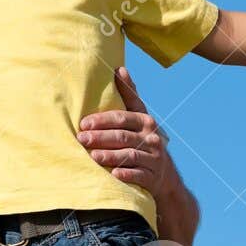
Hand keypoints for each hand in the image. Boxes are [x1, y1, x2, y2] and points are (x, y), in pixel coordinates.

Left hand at [78, 67, 174, 192]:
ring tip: (93, 156)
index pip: (122, 118)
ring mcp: (154, 158)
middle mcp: (151, 138)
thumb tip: (119, 68)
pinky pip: (139, 175)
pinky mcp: (153, 177)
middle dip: (101, 138)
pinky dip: (126, 174)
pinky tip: (113, 174)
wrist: (164, 175)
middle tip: (81, 139)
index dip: (102, 120)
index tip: (83, 123)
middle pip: (123, 136)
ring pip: (130, 155)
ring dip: (111, 155)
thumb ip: (129, 95)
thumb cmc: (143, 140)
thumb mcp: (139, 117)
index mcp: (145, 121)